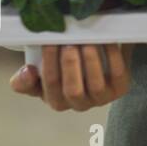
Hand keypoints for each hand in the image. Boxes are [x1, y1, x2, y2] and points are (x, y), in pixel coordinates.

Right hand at [9, 44, 132, 111]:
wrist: (99, 61)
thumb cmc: (63, 69)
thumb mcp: (41, 74)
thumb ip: (25, 79)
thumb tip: (28, 72)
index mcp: (57, 101)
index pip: (49, 86)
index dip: (48, 65)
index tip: (49, 44)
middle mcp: (80, 104)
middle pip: (72, 91)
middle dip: (69, 67)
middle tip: (69, 44)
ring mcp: (102, 98)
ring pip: (95, 85)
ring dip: (90, 62)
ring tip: (86, 42)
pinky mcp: (121, 87)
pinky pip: (117, 73)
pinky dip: (112, 56)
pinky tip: (106, 41)